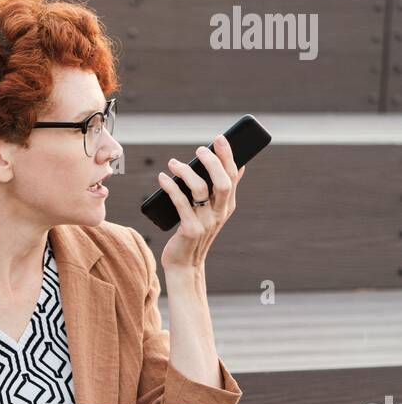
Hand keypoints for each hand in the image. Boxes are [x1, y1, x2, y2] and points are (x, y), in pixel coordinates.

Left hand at [157, 132, 243, 274]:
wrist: (184, 264)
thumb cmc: (195, 233)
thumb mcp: (213, 212)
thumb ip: (223, 191)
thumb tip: (240, 166)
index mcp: (227, 206)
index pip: (231, 176)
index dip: (227, 156)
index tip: (220, 138)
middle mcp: (219, 214)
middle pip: (221, 182)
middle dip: (212, 162)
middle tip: (199, 149)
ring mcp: (205, 223)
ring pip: (199, 190)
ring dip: (186, 172)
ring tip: (173, 163)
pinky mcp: (189, 230)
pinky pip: (180, 203)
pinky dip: (171, 187)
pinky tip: (163, 177)